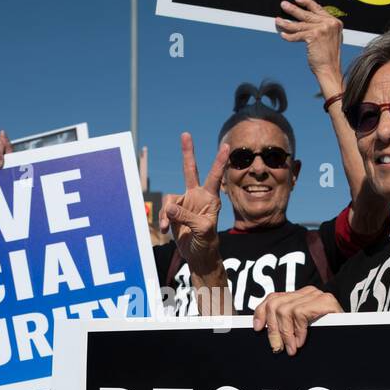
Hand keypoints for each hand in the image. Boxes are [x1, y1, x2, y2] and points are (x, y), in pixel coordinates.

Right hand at [160, 132, 228, 272]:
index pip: (215, 177)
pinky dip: (163, 220)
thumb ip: (186, 217)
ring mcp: (185, 203)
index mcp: (210, 199)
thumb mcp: (202, 230)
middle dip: (188, 153)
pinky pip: (164, 211)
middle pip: (190, 170)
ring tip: (168, 229)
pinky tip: (166, 231)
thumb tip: (168, 208)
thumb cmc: (207, 243)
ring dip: (167, 214)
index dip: (219, 162)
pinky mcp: (174, 212)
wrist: (198, 255)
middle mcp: (197, 197)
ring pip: (170, 199)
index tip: (226, 146)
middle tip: (185, 134)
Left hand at [252, 286, 343, 354]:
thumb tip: (261, 329)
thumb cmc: (327, 335)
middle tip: (276, 348)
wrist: (353, 335)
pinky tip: (301, 342)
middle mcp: (307, 292)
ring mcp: (317, 295)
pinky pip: (300, 314)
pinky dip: (298, 331)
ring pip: (285, 310)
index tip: (256, 329)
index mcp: (299, 297)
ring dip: (285, 334)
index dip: (261, 312)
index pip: (273, 298)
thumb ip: (286, 324)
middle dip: (272, 329)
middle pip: (275, 304)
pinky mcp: (326, 301)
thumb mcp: (301, 329)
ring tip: (290, 348)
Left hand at [274, 0, 342, 93]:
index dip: (306, 2)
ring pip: (300, 24)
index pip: (318, 8)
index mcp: (334, 22)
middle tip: (283, 4)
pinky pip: (297, 35)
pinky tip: (283, 34)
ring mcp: (322, 28)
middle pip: (307, 14)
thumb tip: (307, 21)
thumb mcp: (330, 38)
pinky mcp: (313, 36)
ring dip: (286, 22)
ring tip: (278, 20)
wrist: (330, 69)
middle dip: (293, 9)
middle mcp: (329, 23)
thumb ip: (323, 27)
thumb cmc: (329, 57)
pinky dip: (289, 36)